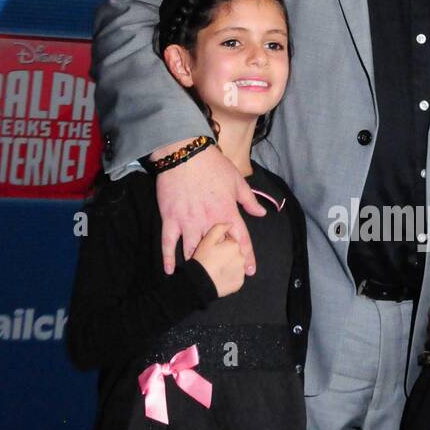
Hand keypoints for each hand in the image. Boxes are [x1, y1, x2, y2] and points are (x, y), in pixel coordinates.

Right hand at [154, 143, 266, 274]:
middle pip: (218, 251)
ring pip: (194, 251)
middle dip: (222, 265)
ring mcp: (188, 222)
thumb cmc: (213, 165)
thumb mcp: (237, 181)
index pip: (241, 240)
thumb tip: (261, 213)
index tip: (250, 270)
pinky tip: (170, 271)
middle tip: (224, 275)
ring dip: (198, 264)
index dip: (247, 256)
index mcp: (227, 212)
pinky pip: (168, 243)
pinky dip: (168, 258)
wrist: (185, 153)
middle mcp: (209, 222)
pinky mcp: (170, 219)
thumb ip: (249, 200)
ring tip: (201, 276)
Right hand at [191, 223, 246, 296]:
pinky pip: (236, 276)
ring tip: (216, 268)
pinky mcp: (239, 282)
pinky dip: (230, 275)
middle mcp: (242, 257)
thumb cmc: (202, 260)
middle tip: (214, 260)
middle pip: (235, 252)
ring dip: (229, 264)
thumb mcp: (207, 240)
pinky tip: (220, 275)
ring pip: (236, 264)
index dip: (221, 244)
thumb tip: (230, 224)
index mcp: (234, 245)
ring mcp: (241, 271)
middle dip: (226, 254)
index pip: (230, 241)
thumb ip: (219, 228)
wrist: (200, 282)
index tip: (214, 250)